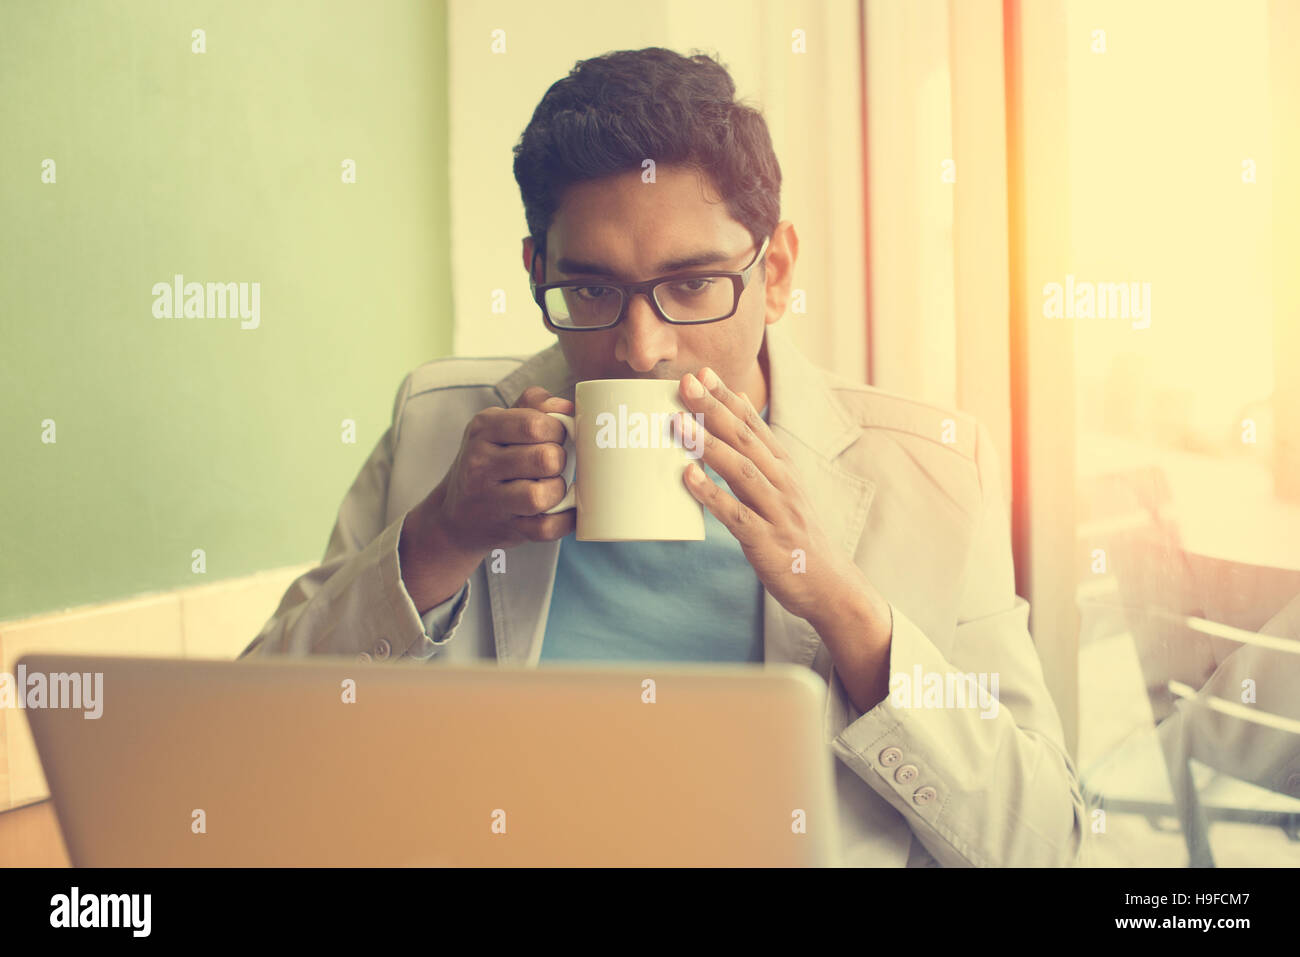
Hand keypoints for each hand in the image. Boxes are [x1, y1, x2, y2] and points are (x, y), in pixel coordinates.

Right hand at [424, 386, 576, 555]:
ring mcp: (489, 498)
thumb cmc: (489, 462)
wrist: (455, 515)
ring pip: (541, 496)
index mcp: (484, 428)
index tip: (556, 437)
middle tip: (554, 464)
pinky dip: (563, 520)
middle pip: (545, 458)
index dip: (558, 430)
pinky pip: (545, 528)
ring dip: (558, 491)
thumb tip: (567, 407)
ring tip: (552, 486)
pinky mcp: (504, 528)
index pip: (535, 424)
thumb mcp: (499, 425)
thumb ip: (533, 406)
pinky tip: (562, 509)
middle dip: (560, 460)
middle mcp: (481, 462)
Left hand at [671, 367, 885, 634]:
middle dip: (714, 409)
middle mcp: (783, 483)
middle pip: (746, 440)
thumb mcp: (783, 489)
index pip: (754, 425)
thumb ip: (759, 453)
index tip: (702, 373)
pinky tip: (688, 477)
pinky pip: (737, 515)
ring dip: (709, 445)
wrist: (830, 585)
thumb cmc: (797, 535)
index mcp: (784, 468)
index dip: (727, 398)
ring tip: (678, 423)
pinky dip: (713, 494)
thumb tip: (733, 409)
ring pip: (741, 471)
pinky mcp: (768, 542)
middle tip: (686, 383)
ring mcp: (777, 511)